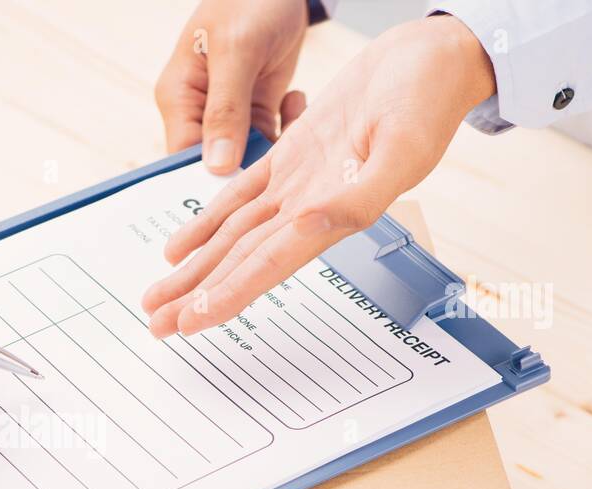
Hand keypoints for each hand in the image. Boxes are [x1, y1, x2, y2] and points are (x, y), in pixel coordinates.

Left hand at [143, 15, 495, 336]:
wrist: (433, 59)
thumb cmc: (429, 99)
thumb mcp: (402, 148)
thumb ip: (360, 197)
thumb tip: (313, 226)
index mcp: (334, 215)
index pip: (269, 265)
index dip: (228, 295)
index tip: (193, 322)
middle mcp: (309, 210)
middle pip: (240, 262)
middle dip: (197, 296)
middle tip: (158, 326)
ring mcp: (297, 187)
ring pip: (232, 237)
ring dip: (195, 269)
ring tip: (159, 300)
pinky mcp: (290, 159)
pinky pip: (239, 199)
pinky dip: (207, 223)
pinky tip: (180, 247)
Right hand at [155, 0, 309, 173]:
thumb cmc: (249, 1)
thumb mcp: (237, 51)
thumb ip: (226, 110)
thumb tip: (217, 166)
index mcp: (179, 99)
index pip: (183, 158)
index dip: (208, 180)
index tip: (242, 189)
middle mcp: (199, 112)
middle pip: (216, 165)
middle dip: (247, 167)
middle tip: (281, 164)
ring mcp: (228, 114)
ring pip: (248, 157)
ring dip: (275, 148)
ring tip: (294, 119)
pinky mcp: (256, 109)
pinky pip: (270, 139)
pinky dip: (288, 129)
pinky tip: (297, 100)